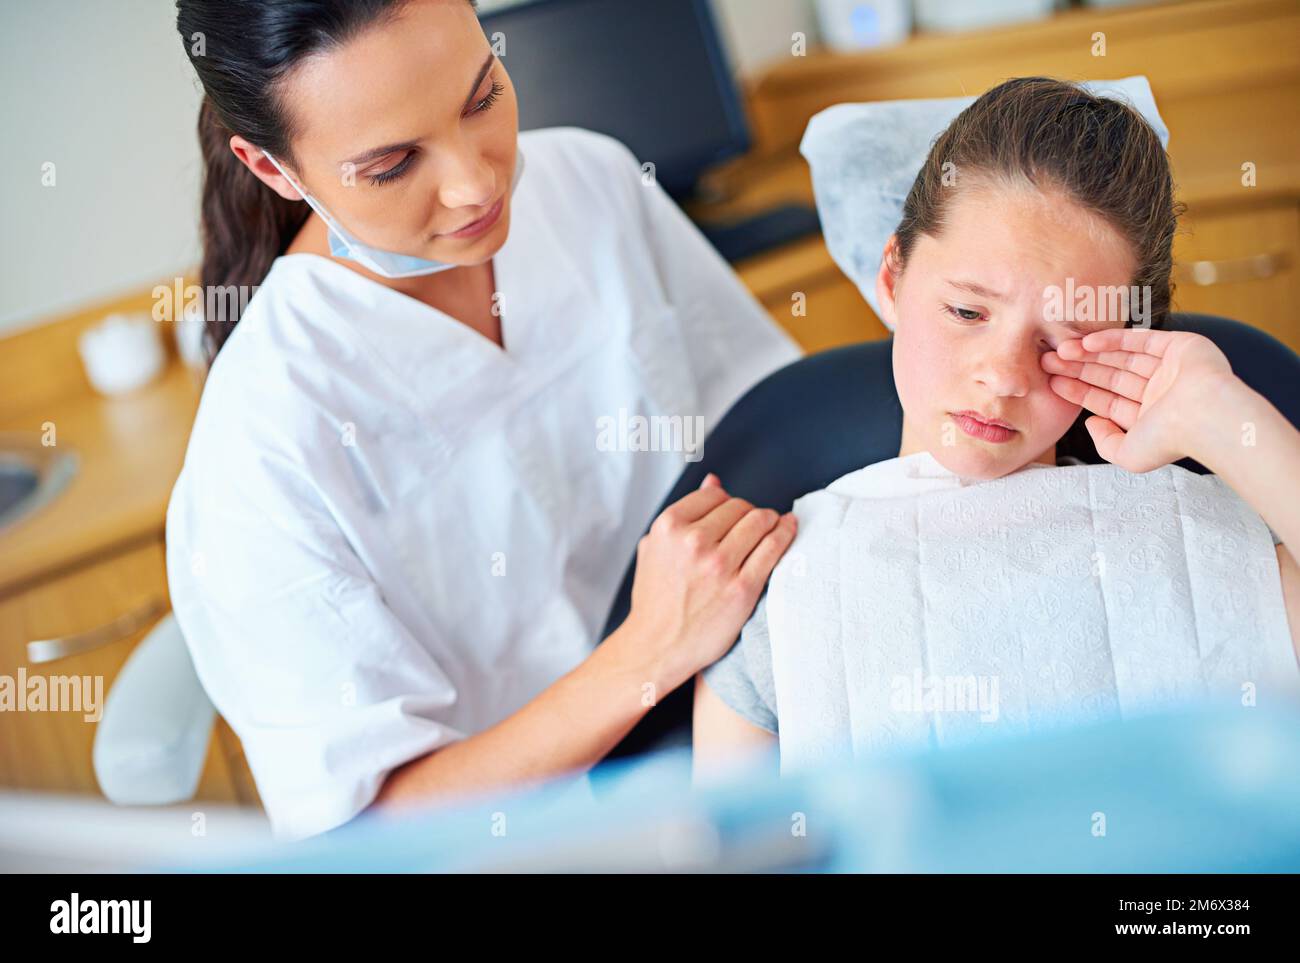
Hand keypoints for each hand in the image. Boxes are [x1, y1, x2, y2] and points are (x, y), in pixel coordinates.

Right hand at [627, 472, 795, 686]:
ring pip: (760, 521)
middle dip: (749, 512)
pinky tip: (789, 528)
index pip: (715, 494)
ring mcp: (719, 565)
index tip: (732, 515)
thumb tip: (713, 481)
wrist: (657, 646)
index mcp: (669, 527)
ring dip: (770, 519)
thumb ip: (683, 513)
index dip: (726, 502)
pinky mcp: (742, 588)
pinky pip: (773, 549)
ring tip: (773, 525)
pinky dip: (786, 533)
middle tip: (753, 525)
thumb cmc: (656, 598)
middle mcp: (693, 542)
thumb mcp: (655, 548)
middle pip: (740, 506)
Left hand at [1041, 327, 1236, 472]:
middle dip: (1078, 369)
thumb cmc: (1170, 440)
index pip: (1107, 400)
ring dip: (1090, 353)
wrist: (1206, 417)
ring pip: (1122, 357)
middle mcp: (1159, 392)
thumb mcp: (1128, 454)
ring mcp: (1170, 368)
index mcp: (1149, 417)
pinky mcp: (1180, 346)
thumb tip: (1089, 423)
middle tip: (1048, 361)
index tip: (1051, 382)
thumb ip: (1105, 442)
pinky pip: (1140, 340)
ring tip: (1060, 351)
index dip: (1078, 390)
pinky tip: (1086, 343)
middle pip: (1110, 376)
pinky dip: (1113, 340)